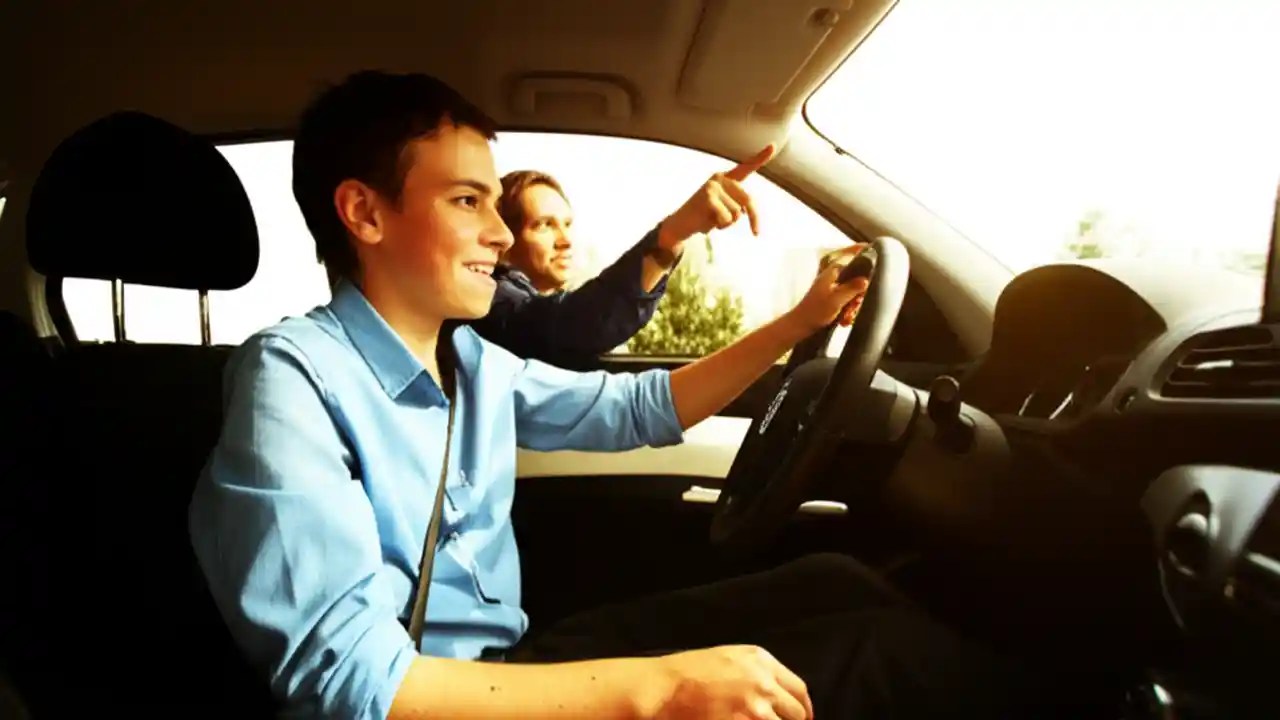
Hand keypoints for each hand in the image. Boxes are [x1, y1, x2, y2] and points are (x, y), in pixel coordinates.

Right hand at [644, 645, 812, 719]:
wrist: (664, 687)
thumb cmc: (690, 672)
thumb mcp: (730, 657)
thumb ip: (758, 672)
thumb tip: (777, 693)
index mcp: (761, 661)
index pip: (799, 690)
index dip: (803, 709)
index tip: (801, 718)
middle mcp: (763, 683)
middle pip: (796, 713)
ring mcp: (754, 709)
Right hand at [658, 144, 776, 251]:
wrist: (679, 226)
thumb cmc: (704, 217)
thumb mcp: (724, 209)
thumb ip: (737, 205)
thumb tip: (743, 211)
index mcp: (726, 179)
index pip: (746, 167)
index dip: (761, 157)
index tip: (773, 146)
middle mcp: (720, 178)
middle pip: (748, 200)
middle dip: (754, 219)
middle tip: (756, 233)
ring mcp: (713, 186)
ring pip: (737, 213)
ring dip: (727, 223)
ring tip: (712, 219)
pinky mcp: (707, 197)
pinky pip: (726, 218)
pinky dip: (720, 226)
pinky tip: (706, 222)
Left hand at [787, 244, 870, 334]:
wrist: (800, 326)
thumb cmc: (815, 312)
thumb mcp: (837, 299)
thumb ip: (852, 288)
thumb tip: (866, 280)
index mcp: (833, 271)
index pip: (851, 255)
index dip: (863, 254)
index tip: (873, 252)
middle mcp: (833, 276)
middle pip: (856, 277)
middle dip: (859, 293)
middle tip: (856, 303)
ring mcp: (833, 287)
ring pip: (853, 291)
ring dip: (853, 305)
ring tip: (848, 315)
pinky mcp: (832, 298)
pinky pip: (847, 301)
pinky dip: (847, 311)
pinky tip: (844, 320)